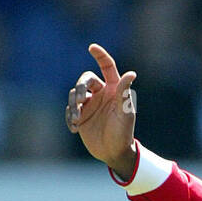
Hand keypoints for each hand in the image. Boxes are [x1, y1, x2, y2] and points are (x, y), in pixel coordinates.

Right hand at [65, 43, 136, 177]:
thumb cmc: (124, 133)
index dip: (100, 56)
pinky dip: (70, 117)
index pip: (106, 66)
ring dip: (73, 105)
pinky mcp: (80, 116)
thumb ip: (125, 93)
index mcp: (113, 89)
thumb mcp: (125, 113)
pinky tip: (74, 128)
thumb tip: (131, 73)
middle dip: (80, 88)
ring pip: (74, 94)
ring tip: (77, 119)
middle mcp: (100, 93)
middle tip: (81, 100)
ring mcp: (89, 104)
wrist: (115, 153)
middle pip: (85, 80)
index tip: (92, 47)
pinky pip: (69, 110)